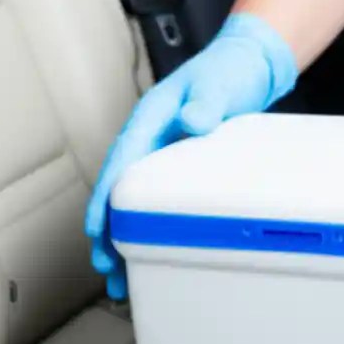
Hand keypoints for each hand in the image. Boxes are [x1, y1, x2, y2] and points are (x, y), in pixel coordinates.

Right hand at [84, 13, 297, 298]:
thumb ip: (206, 102)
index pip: (120, 164)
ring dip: (126, 236)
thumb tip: (192, 122)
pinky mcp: (178, 164)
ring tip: (123, 276)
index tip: (96, 231)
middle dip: (109, 231)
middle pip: (120, 190)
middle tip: (108, 268)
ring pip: (135, 199)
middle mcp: (149, 139)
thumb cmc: (228, 72)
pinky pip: (156, 198)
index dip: (105, 200)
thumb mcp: (219, 84)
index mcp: (150, 119)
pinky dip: (149, 224)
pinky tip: (151, 250)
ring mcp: (162, 152)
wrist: (246, 66)